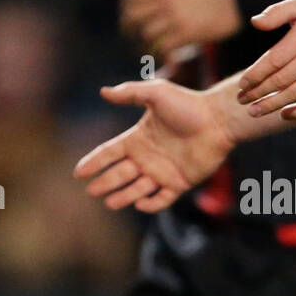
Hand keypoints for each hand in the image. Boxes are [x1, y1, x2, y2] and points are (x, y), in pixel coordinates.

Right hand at [73, 80, 232, 211]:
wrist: (218, 120)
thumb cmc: (188, 104)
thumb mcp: (156, 94)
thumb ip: (129, 93)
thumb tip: (103, 91)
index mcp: (138, 138)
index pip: (110, 153)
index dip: (94, 162)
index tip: (78, 172)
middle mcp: (147, 157)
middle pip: (119, 173)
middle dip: (105, 183)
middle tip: (91, 191)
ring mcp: (163, 171)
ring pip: (137, 189)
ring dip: (123, 196)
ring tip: (109, 203)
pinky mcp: (179, 183)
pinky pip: (161, 199)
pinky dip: (150, 204)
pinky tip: (139, 204)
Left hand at [120, 0, 240, 54]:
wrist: (237, 1)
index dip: (126, 7)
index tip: (127, 16)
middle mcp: (167, 0)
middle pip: (133, 16)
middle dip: (128, 29)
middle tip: (131, 37)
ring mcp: (177, 17)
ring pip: (146, 34)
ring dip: (142, 45)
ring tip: (146, 51)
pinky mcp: (187, 33)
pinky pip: (163, 47)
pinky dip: (160, 54)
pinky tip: (164, 57)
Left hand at [236, 0, 295, 118]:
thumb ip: (277, 12)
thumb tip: (254, 23)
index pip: (273, 61)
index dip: (255, 74)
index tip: (243, 83)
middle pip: (280, 80)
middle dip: (257, 92)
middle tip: (241, 99)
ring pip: (295, 94)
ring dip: (271, 105)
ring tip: (253, 111)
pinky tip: (284, 115)